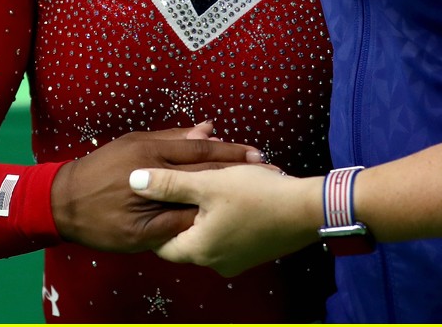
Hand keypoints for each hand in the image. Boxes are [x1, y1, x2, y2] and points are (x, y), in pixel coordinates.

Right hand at [51, 122, 268, 253]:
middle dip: (237, 179)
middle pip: (202, 179)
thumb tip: (209, 128)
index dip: (230, 153)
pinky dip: (199, 228)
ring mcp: (145, 212)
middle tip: (268, 177)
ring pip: (194, 209)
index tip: (257, 155)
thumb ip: (173, 138)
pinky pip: (177, 233)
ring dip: (224, 206)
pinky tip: (222, 226)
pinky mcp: (141, 237)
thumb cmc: (104, 167)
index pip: (199, 152)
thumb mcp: (136, 143)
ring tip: (254, 202)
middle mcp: (150, 181)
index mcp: (149, 153)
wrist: (64, 203)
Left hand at [129, 163, 319, 275]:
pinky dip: (226, 214)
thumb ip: (168, 183)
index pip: (159, 239)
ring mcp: (236, 260)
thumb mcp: (209, 183)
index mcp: (196, 250)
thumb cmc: (256, 194)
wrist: (308, 209)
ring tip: (215, 180)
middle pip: (185, 233)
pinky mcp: (254, 252)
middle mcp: (214, 262)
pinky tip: (236, 192)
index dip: (157, 212)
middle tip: (190, 179)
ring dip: (207, 208)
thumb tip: (133, 181)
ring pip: (208, 231)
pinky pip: (228, 233)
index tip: (161, 189)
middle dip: (185, 205)